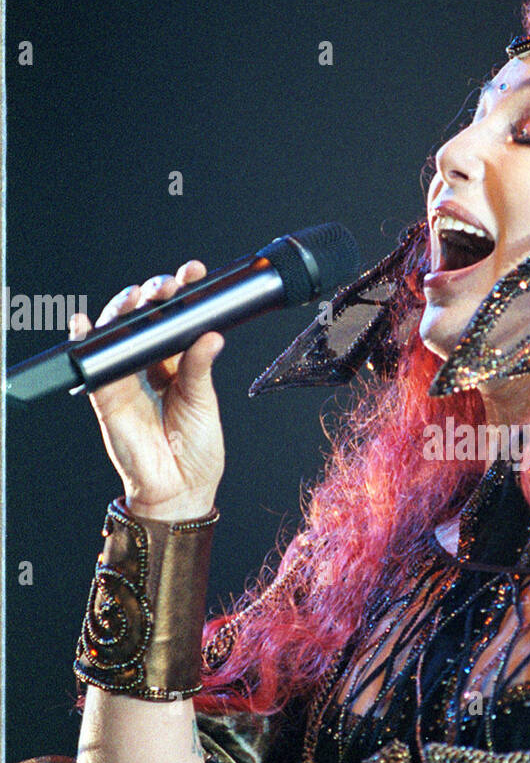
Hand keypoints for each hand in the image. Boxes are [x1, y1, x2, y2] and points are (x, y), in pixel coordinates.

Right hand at [70, 261, 224, 520]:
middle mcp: (151, 365)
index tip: (194, 273)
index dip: (183, 293)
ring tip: (136, 297)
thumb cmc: (197, 450)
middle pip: (146, 319)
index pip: (178, 319)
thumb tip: (211, 334)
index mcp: (179, 363)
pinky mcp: (107, 395)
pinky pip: (94, 364)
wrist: (180, 489)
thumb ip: (201, 368)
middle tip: (167, 286)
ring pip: (119, 333)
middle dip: (154, 294)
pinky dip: (86, 340)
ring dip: (124, 309)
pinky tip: (85, 322)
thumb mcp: (204, 402)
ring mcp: (127, 378)